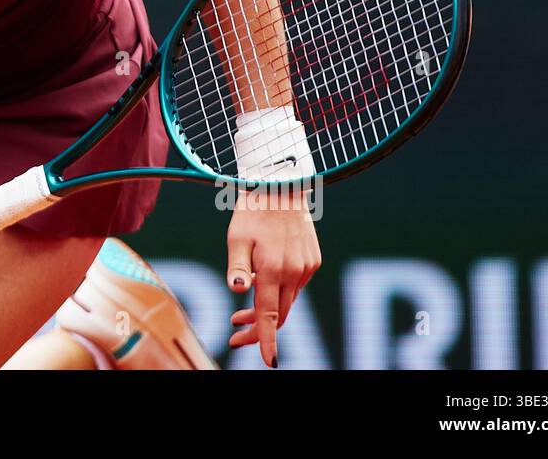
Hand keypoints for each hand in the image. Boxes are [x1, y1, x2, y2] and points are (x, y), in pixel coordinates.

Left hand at [224, 185, 320, 367]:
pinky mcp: (313, 260)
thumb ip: (238, 265)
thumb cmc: (252, 210)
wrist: (282, 185)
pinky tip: (265, 283)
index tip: (268, 361)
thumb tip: (237, 290)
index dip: (265, 339)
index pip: (269, 315)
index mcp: (273, 268)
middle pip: (279, 313)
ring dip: (268, 309)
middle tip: (234, 330)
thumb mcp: (236, 236)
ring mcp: (307, 266)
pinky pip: (296, 285)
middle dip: (258, 328)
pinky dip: (280, 292)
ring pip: (288, 300)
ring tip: (240, 312)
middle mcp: (295, 271)